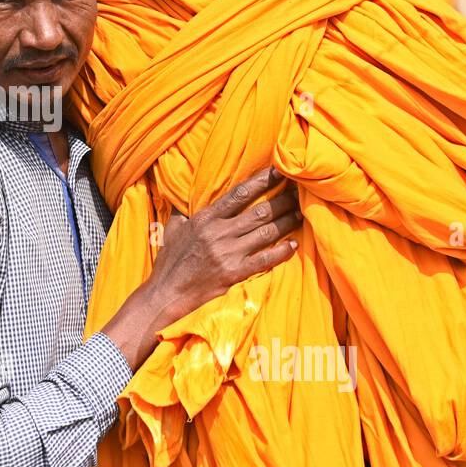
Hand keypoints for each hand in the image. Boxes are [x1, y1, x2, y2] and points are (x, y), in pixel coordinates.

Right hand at [145, 166, 301, 326]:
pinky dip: (281, 252)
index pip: (239, 194)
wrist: (165, 293)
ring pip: (266, 233)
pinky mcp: (233, 273)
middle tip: (299, 192)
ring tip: (300, 214)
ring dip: (286, 222)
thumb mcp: (172, 230)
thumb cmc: (169, 262)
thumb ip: (183, 213)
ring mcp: (227, 253)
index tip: (279, 172)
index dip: (262, 181)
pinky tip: (293, 245)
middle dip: (282, 200)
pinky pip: (264, 260)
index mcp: (205, 219)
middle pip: (259, 211)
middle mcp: (218, 233)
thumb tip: (185, 198)